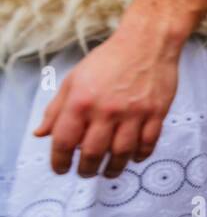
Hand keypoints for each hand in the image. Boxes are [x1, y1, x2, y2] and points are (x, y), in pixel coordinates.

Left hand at [34, 31, 179, 177]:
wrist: (147, 43)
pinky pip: (147, 143)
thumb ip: (56, 109)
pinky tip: (133, 157)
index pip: (64, 141)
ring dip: (113, 168)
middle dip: (87, 170)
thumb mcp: (74, 79)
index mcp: (81, 101)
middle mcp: (106, 109)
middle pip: (93, 153)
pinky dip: (139, 155)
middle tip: (86, 173)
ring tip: (109, 172)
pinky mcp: (156, 113)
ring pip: (121, 153)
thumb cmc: (110, 59)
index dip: (60, 160)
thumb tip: (41, 133)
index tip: (61, 169)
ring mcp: (133, 113)